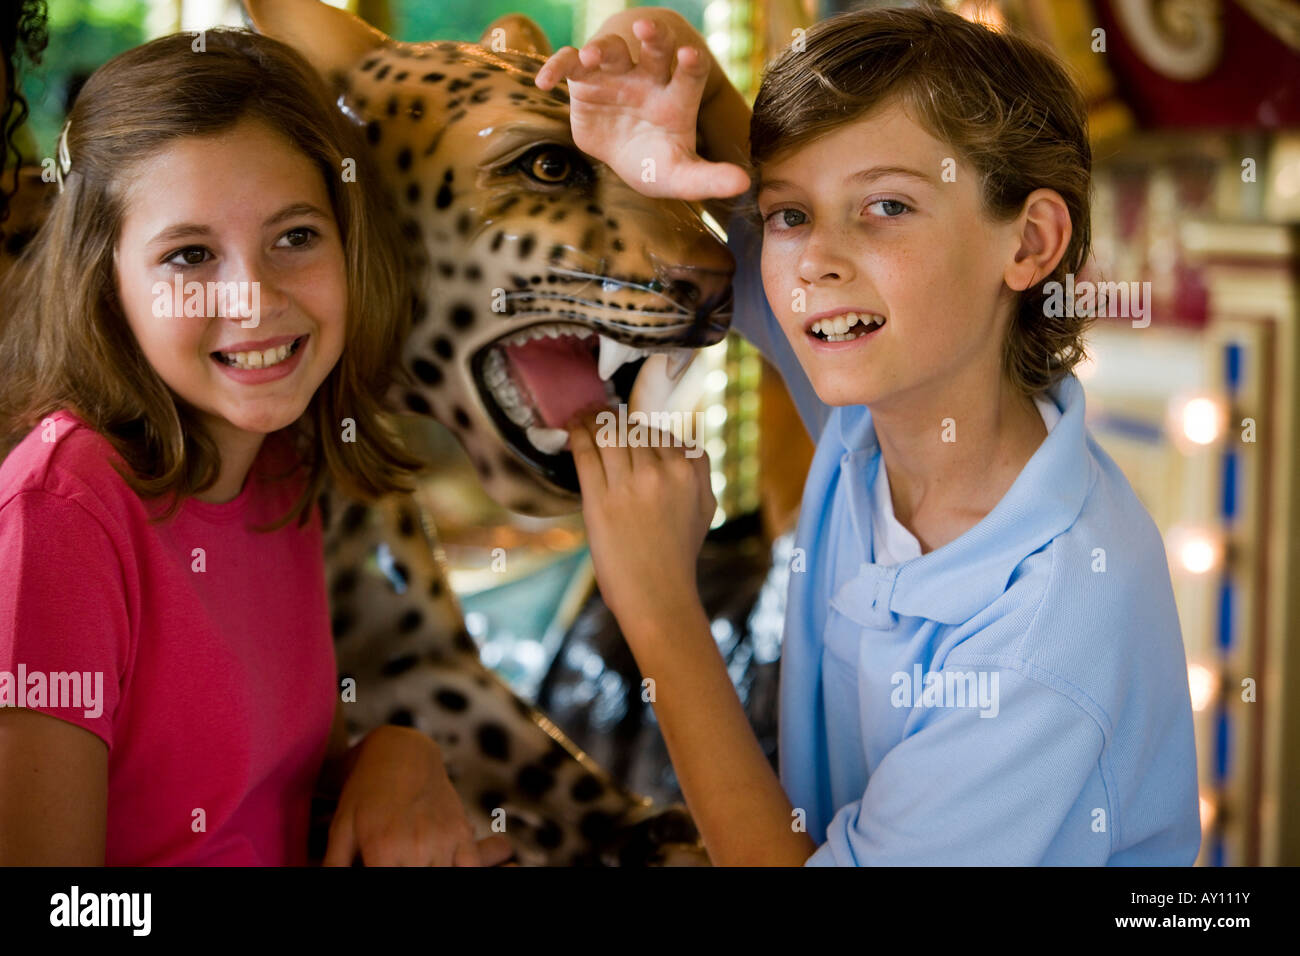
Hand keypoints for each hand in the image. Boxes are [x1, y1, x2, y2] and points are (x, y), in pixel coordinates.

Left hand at [322, 725, 512, 865]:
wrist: (402, 752)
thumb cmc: (365, 789)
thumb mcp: (342, 826)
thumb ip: (334, 864)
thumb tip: (326, 881)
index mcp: (383, 848)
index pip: (384, 885)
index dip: (379, 878)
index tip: (376, 868)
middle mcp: (416, 847)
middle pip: (416, 882)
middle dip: (403, 875)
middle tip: (393, 863)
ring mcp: (443, 839)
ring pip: (442, 877)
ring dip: (428, 873)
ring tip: (411, 862)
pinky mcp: (462, 833)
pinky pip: (469, 869)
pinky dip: (458, 871)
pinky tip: (438, 865)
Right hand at [535, 14, 749, 201]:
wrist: (625, 157)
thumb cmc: (658, 162)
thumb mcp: (681, 176)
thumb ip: (709, 178)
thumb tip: (744, 183)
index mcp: (677, 97)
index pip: (691, 72)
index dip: (691, 63)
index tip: (691, 56)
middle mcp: (649, 78)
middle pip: (655, 49)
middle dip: (653, 37)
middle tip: (648, 29)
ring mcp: (616, 75)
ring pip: (611, 50)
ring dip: (602, 49)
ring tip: (593, 57)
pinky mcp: (585, 81)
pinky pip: (569, 65)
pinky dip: (556, 68)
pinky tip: (544, 83)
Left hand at [565, 407, 713, 631]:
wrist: (657, 593)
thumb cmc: (679, 554)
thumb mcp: (706, 508)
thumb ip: (700, 471)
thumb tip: (686, 443)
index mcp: (687, 471)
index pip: (658, 432)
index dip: (638, 426)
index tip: (624, 423)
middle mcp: (660, 472)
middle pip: (631, 429)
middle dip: (611, 418)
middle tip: (595, 411)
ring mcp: (628, 485)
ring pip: (607, 434)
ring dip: (590, 419)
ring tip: (581, 415)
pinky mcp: (600, 499)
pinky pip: (586, 454)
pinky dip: (576, 435)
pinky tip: (570, 429)